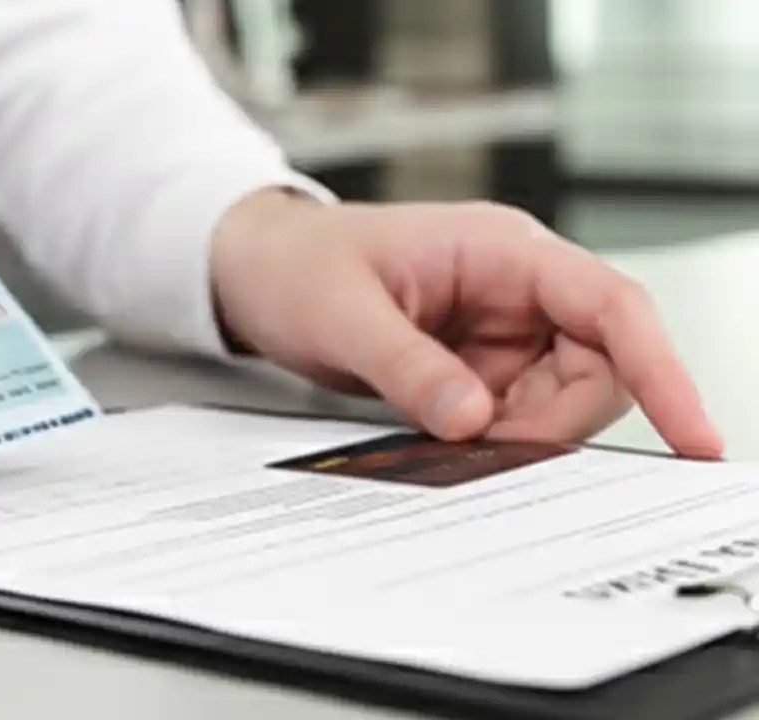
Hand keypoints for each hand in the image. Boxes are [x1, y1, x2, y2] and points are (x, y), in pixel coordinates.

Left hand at [211, 191, 722, 457]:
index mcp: (500, 251)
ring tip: (446, 430)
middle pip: (599, 366)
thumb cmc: (297, 266)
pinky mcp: (479, 367)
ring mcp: (501, 331)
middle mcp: (516, 289)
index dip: (664, 369)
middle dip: (556, 420)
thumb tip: (472, 422)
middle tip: (488, 446)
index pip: (611, 305)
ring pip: (561, 400)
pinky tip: (445, 435)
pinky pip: (516, 415)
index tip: (693, 433)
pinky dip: (494, 440)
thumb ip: (408, 368)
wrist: (259, 273)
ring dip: (521, 434)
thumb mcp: (343, 316)